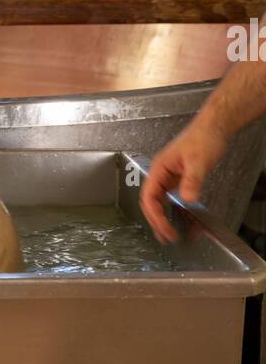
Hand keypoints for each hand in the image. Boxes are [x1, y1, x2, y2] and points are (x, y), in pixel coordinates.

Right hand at [140, 116, 229, 241]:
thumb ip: (192, 181)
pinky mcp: (178, 177)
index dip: (156, 217)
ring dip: (162, 217)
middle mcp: (160, 173)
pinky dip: (172, 210)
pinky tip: (177, 217)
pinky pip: (170, 197)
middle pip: (151, 202)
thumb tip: (187, 200)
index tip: (166, 230)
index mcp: (158, 169)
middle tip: (167, 238)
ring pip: (159, 201)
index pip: (150, 199)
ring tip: (168, 233)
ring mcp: (169, 175)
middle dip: (157, 221)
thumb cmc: (203, 137)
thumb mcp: (198, 161)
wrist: (214, 126)